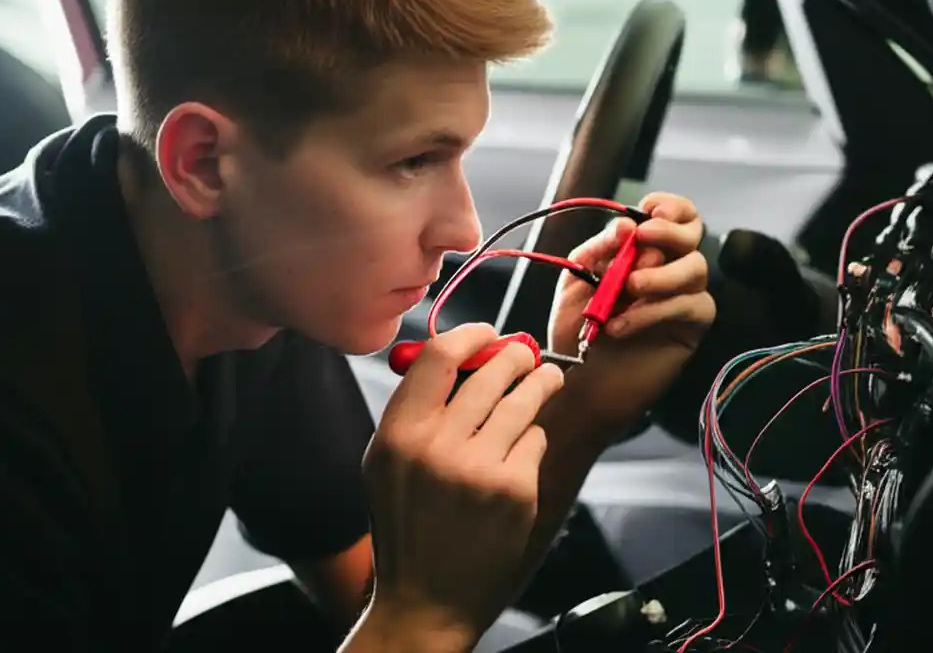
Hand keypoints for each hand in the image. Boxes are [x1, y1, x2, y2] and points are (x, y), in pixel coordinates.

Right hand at [360, 323, 563, 648]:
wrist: (426, 598)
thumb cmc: (407, 524)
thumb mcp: (385, 463)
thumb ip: (414, 409)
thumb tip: (460, 355)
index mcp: (397, 435)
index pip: (440, 356)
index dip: (471, 335)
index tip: (488, 333)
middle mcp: (437, 447)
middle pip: (492, 371)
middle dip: (518, 355)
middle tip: (527, 354)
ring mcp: (479, 469)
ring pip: (523, 400)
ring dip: (540, 383)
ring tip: (547, 379)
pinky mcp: (515, 490)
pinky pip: (534, 440)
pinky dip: (531, 439)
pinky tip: (521, 450)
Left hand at [548, 193, 714, 435]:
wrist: (580, 382)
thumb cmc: (577, 330)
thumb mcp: (576, 280)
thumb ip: (599, 250)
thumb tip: (625, 225)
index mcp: (643, 249)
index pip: (675, 214)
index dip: (670, 206)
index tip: (648, 211)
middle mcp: (669, 267)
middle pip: (693, 233)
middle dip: (669, 232)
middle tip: (642, 240)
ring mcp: (683, 296)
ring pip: (696, 267)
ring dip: (660, 274)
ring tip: (629, 288)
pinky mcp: (691, 327)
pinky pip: (691, 305)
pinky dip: (655, 310)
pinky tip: (623, 325)